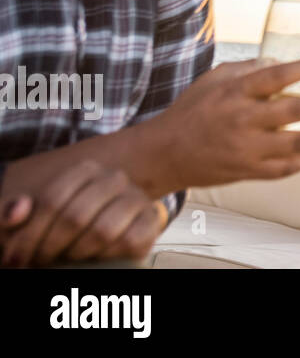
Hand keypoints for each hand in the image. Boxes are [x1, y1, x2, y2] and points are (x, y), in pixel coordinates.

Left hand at [0, 161, 166, 267]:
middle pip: (75, 216)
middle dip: (51, 247)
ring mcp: (136, 199)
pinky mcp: (151, 221)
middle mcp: (115, 179)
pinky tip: (94, 258)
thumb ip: (11, 213)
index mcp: (86, 170)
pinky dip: (107, 255)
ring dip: (77, 253)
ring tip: (65, 260)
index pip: (52, 201)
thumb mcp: (31, 217)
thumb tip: (18, 209)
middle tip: (38, 263)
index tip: (15, 258)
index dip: (29, 234)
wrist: (113, 225)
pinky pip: (129, 242)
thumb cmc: (62, 226)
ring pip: (102, 231)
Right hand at [152, 56, 299, 189]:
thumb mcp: (214, 79)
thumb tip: (281, 61)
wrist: (164, 154)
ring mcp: (247, 149)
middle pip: (296, 111)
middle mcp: (244, 120)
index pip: (278, 76)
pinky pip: (287, 168)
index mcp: (236, 93)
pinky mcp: (249, 171)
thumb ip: (249, 68)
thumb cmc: (191, 111)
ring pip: (299, 145)